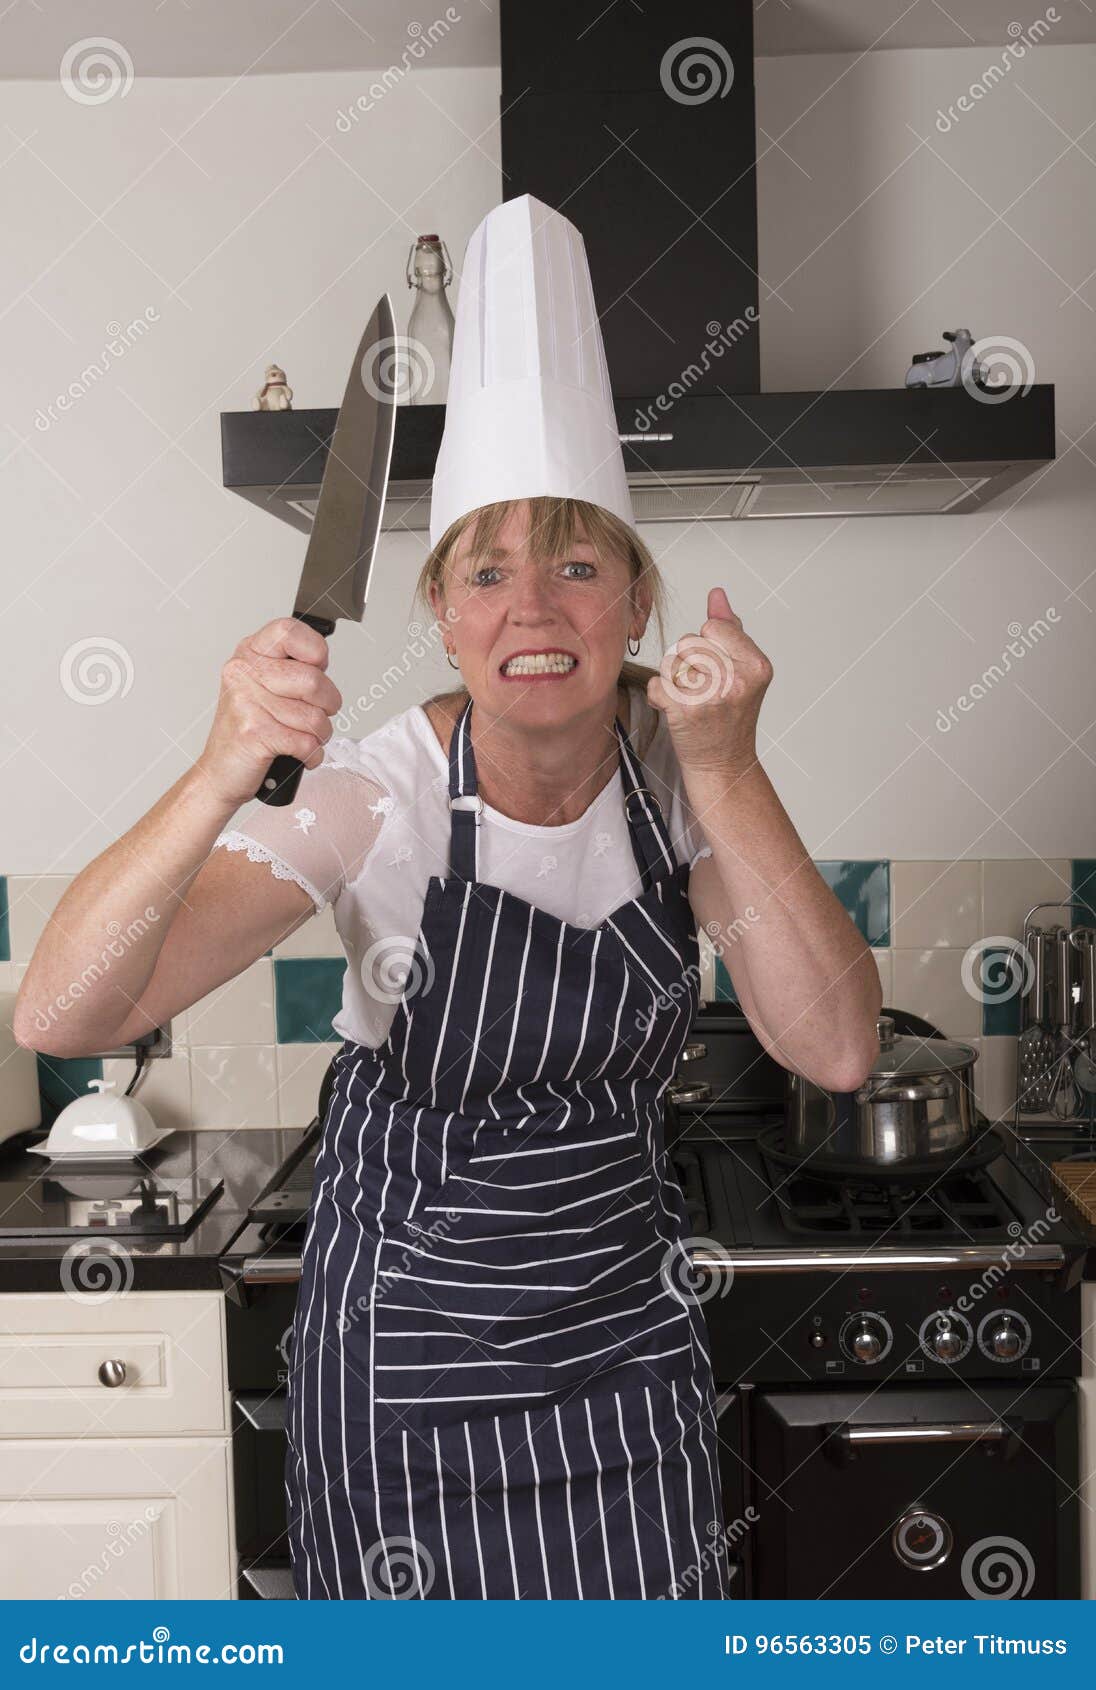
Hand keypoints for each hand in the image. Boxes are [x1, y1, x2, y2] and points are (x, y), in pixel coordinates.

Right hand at [196, 617, 342, 807]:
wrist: (219, 773)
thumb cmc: (249, 730)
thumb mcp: (265, 687)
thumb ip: (292, 669)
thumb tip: (322, 662)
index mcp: (248, 654)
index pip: (289, 631)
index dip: (315, 650)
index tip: (317, 667)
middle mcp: (243, 673)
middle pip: (313, 680)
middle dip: (328, 704)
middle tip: (316, 714)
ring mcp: (246, 702)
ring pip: (315, 716)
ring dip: (319, 735)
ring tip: (301, 736)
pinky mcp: (254, 733)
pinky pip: (307, 743)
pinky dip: (311, 755)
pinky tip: (298, 754)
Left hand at [646, 588, 771, 772]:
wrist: (723, 764)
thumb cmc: (730, 717)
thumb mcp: (741, 671)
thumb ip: (730, 629)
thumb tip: (717, 594)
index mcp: (756, 666)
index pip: (713, 627)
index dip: (708, 645)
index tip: (716, 670)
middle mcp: (737, 680)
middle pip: (688, 641)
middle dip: (687, 661)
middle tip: (701, 688)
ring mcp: (711, 696)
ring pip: (670, 661)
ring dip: (672, 678)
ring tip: (689, 698)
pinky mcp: (684, 711)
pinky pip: (656, 684)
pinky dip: (658, 696)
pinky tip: (674, 709)